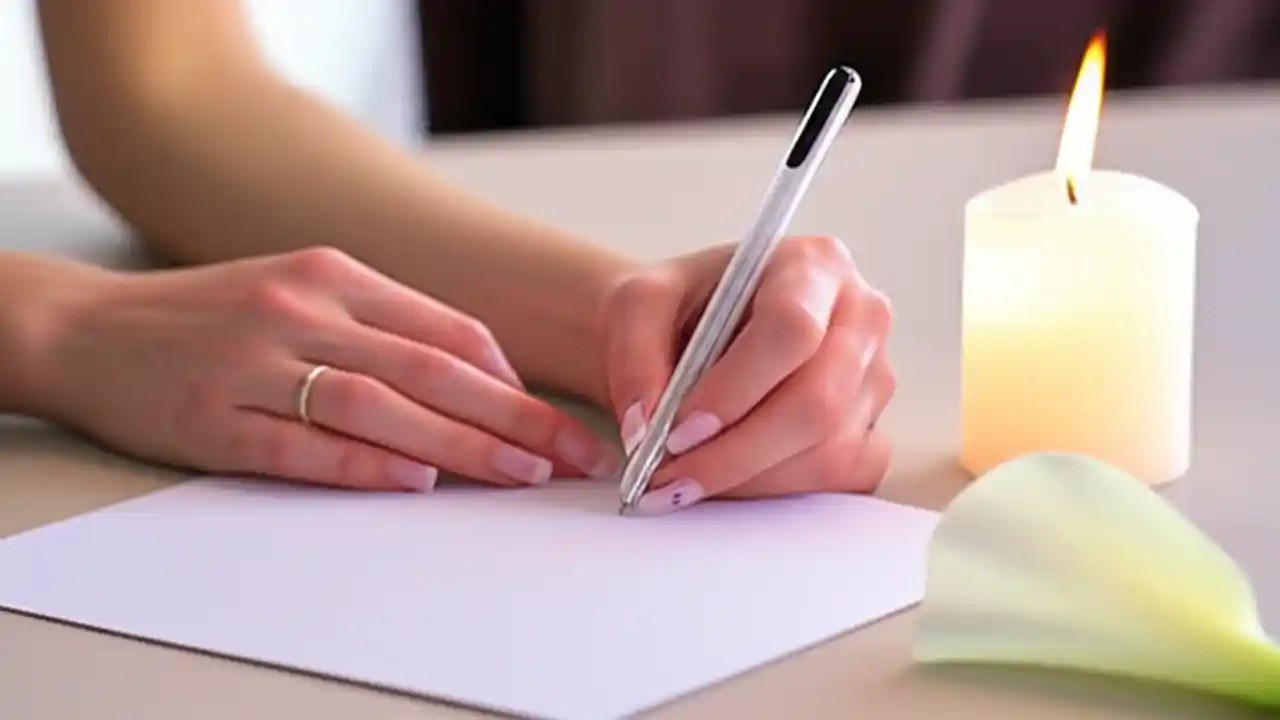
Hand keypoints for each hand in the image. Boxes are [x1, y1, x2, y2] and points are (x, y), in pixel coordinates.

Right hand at [33, 248, 616, 490]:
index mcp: (332, 276)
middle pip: (429, 368)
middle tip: (569, 455)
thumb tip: (477, 374)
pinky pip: (300, 446)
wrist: (89, 329)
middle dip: (513, 417)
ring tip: (517, 474)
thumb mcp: (302, 290)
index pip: (446, 328)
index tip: (556, 418)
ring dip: (457, 444)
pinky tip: (414, 483)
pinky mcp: (211, 420)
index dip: (510, 378)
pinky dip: (362, 465)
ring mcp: (253, 365)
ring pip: (377, 405)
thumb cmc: (213, 315)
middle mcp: (301, 311)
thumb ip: (383, 324)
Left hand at [600, 236, 894, 514]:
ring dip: (748, 481)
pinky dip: (778, 494)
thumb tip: (646, 427)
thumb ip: (634, 355)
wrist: (695, 332)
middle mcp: (860, 317)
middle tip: (669, 476)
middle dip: (735, 453)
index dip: (736, 388)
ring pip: (828, 451)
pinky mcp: (872, 430)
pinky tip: (729, 483)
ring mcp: (875, 378)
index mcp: (812, 266)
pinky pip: (841, 478)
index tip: (678, 429)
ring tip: (683, 482)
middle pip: (817, 402)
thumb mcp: (638, 305)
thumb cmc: (679, 310)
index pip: (792, 329)